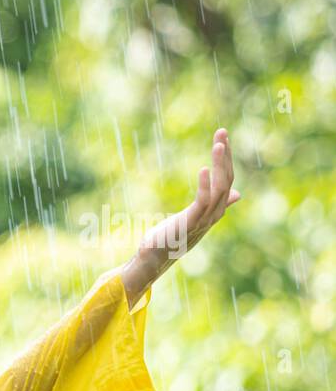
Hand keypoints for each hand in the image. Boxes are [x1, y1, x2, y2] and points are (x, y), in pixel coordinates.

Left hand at [137, 128, 241, 268]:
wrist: (153, 258)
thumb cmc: (172, 237)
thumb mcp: (197, 216)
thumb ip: (216, 203)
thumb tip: (237, 194)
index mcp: (215, 210)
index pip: (227, 180)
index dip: (227, 160)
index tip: (223, 139)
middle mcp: (214, 214)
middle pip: (227, 180)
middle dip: (226, 156)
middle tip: (222, 132)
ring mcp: (204, 220)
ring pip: (220, 188)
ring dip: (220, 165)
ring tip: (219, 144)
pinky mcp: (190, 223)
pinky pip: (203, 202)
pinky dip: (205, 185)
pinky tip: (203, 169)